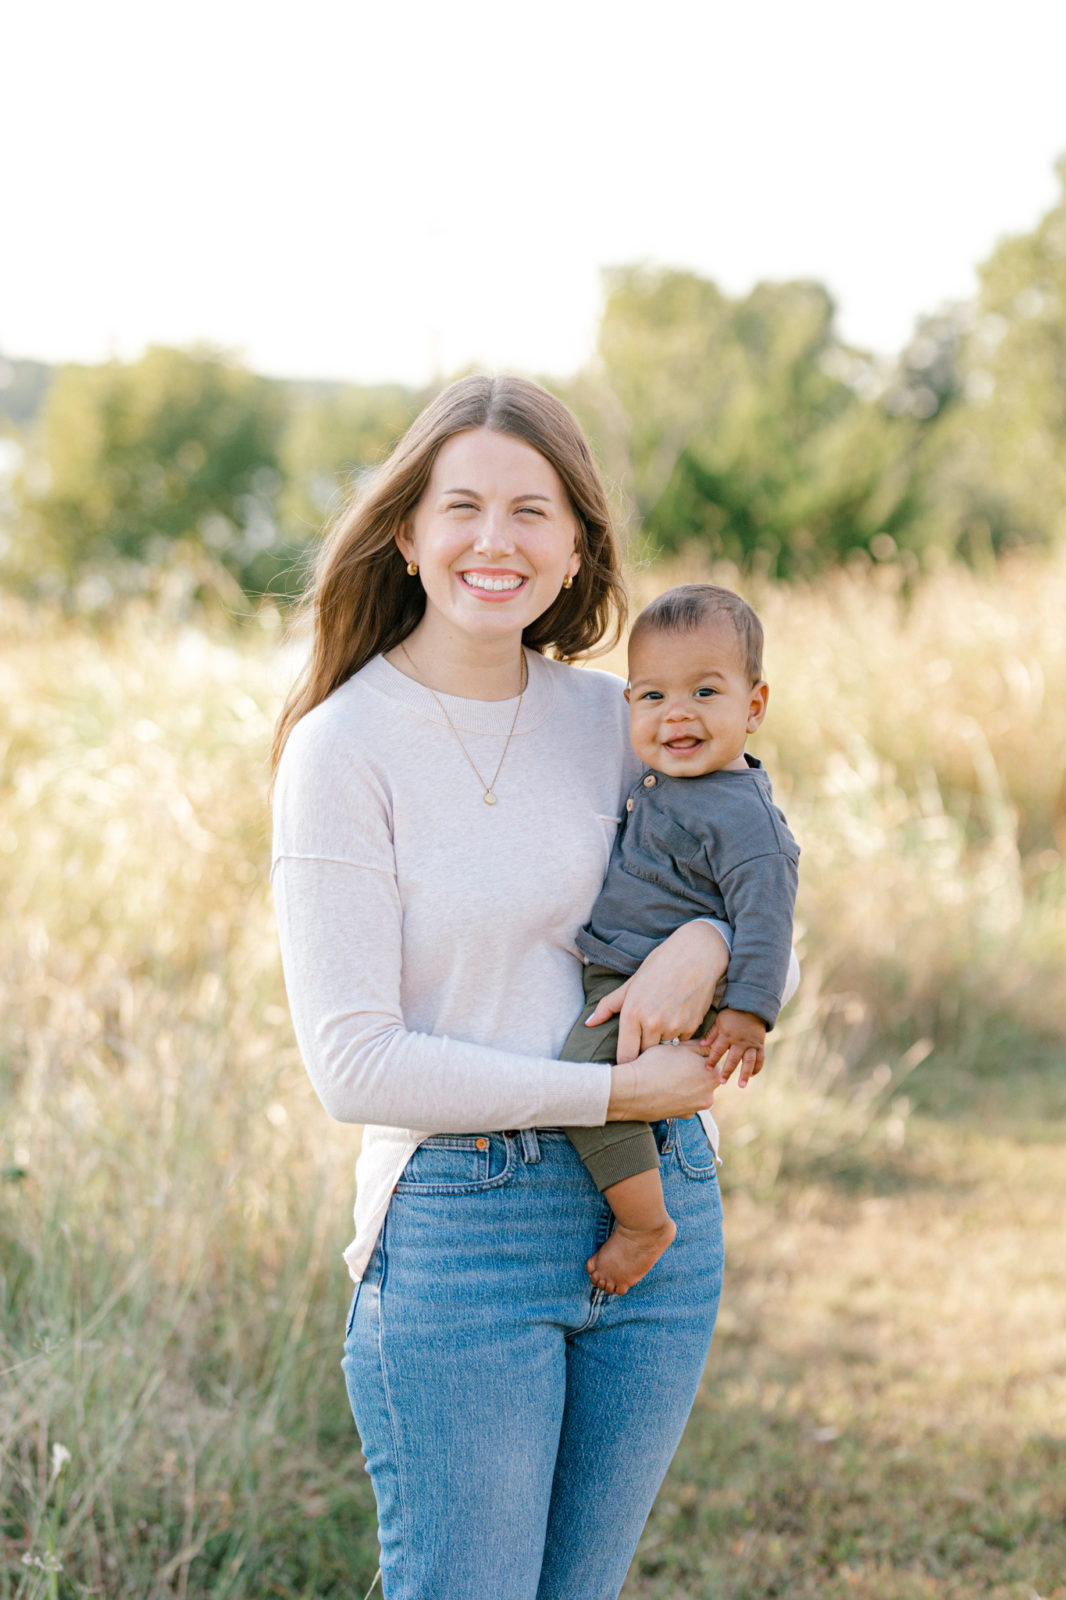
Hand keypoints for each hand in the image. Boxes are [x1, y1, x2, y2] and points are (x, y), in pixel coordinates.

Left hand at [585, 922, 730, 1063]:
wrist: (696, 954)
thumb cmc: (660, 965)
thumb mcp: (631, 984)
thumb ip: (608, 1006)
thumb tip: (588, 1023)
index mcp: (632, 1013)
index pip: (625, 1056)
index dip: (625, 1060)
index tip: (626, 1057)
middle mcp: (653, 1023)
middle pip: (644, 1054)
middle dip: (643, 1049)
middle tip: (645, 1035)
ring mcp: (674, 1026)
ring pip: (664, 1048)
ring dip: (662, 1041)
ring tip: (664, 1019)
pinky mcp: (693, 1026)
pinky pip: (682, 1041)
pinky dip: (679, 1034)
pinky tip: (678, 1015)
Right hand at [607, 1042, 718, 1122]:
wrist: (633, 1092)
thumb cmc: (656, 1065)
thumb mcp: (680, 1047)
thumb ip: (699, 1047)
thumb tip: (709, 1046)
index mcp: (712, 1074)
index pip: (709, 1060)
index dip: (694, 1055)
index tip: (680, 1055)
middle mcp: (710, 1094)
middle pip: (703, 1077)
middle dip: (692, 1071)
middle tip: (672, 1066)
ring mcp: (697, 1108)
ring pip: (694, 1091)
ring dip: (685, 1085)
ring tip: (666, 1079)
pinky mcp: (684, 1116)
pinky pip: (684, 1103)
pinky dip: (677, 1097)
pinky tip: (663, 1091)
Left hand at [700, 1008, 765, 1087]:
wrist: (751, 1006)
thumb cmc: (732, 1014)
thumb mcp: (719, 1021)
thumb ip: (712, 1034)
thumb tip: (702, 1045)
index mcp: (727, 1035)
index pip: (718, 1050)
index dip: (712, 1060)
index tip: (708, 1068)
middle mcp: (740, 1041)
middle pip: (733, 1059)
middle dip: (727, 1071)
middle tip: (722, 1082)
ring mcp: (751, 1044)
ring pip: (748, 1061)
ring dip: (745, 1074)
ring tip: (741, 1085)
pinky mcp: (760, 1044)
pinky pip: (760, 1058)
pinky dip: (757, 1067)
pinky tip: (752, 1075)